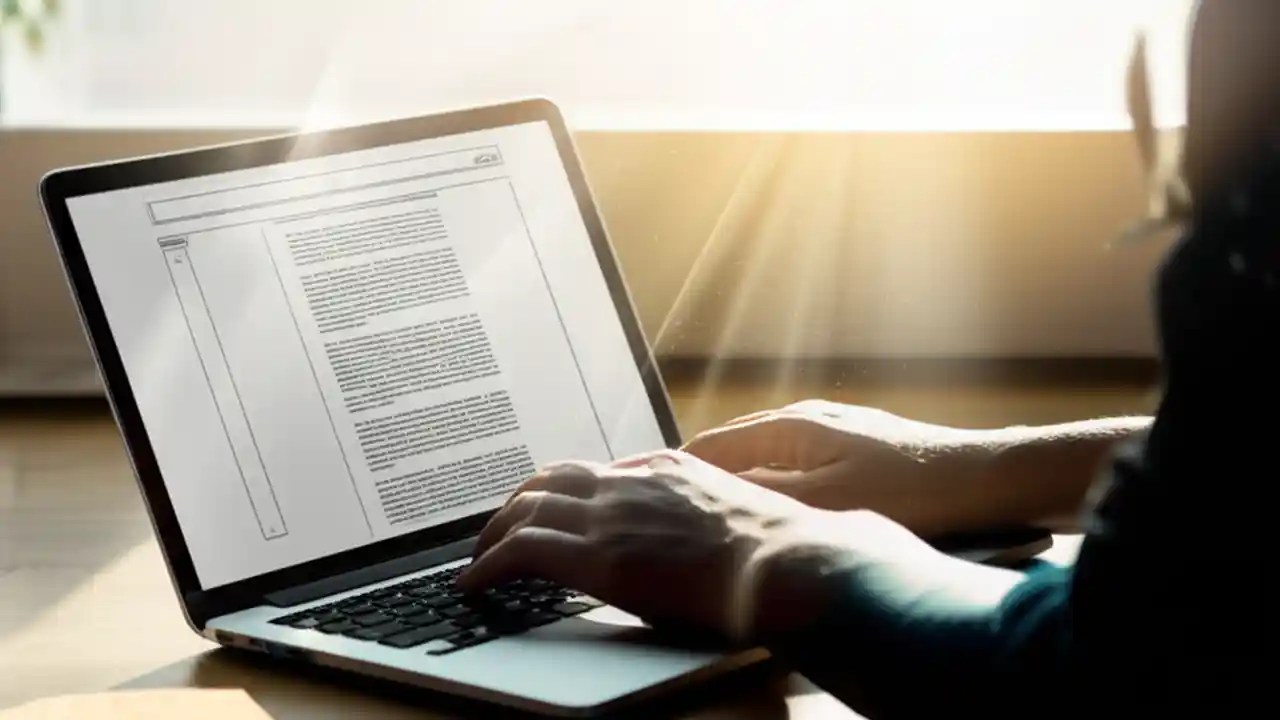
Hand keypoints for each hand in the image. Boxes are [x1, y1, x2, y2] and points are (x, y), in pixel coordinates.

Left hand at [457, 449, 931, 641]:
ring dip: (495, 533)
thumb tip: (693, 531)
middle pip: (549, 480)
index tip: (547, 510)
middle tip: (499, 530)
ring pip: (526, 508)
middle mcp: (630, 482)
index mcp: (664, 468)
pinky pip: (523, 550)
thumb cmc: (778, 551)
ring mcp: (612, 516)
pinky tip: (476, 583)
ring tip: (480, 558)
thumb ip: (700, 510)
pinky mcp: (599, 556)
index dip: (560, 492)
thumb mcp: (733, 512)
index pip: (593, 471)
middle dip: (517, 505)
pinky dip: (490, 564)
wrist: (788, 564)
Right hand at [682, 400, 983, 535]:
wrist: (984, 475)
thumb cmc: (911, 489)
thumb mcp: (828, 501)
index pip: (708, 449)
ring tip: (704, 508)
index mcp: (790, 427)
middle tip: (661, 505)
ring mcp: (828, 428)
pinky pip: (788, 461)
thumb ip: (766, 494)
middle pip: (729, 448)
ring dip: (731, 479)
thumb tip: (707, 490)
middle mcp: (802, 418)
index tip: (639, 493)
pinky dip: (765, 481)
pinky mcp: (850, 443)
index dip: (671, 473)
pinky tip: (768, 505)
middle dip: (694, 475)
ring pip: (759, 454)